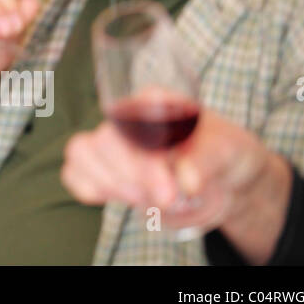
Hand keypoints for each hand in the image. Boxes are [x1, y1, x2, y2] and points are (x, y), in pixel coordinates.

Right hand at [62, 108, 291, 261]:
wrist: (225, 173)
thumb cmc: (225, 153)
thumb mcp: (228, 151)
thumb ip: (205, 161)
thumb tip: (185, 180)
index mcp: (155, 102)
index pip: (132, 122)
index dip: (143, 161)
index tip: (168, 192)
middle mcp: (126, 117)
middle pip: (104, 141)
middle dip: (130, 178)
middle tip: (166, 201)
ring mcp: (111, 141)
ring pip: (81, 153)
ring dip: (108, 183)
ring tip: (143, 201)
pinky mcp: (103, 166)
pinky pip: (74, 171)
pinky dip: (86, 187)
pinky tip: (113, 199)